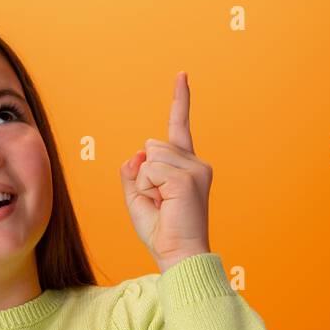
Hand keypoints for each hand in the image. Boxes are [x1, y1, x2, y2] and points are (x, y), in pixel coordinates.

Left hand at [118, 72, 211, 272]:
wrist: (179, 255)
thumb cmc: (162, 231)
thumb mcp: (138, 198)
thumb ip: (133, 172)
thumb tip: (137, 153)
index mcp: (187, 165)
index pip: (179, 127)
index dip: (180, 100)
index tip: (181, 75)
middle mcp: (196, 163)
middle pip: (151, 146)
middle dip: (143, 174)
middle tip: (159, 202)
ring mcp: (195, 169)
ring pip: (149, 156)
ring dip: (145, 183)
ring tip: (162, 204)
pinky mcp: (188, 178)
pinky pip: (150, 170)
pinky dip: (147, 188)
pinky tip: (164, 204)